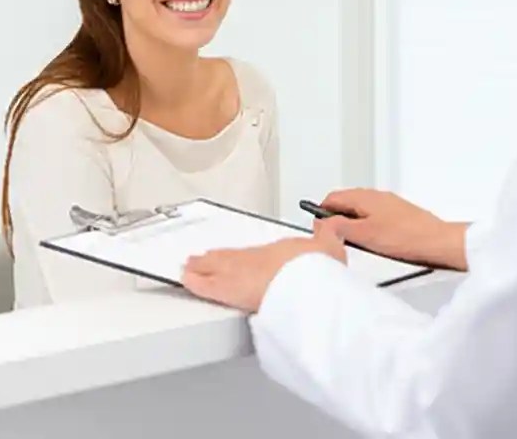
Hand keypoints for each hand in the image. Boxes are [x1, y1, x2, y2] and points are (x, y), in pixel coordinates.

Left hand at [182, 221, 346, 311]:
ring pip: (215, 267)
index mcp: (277, 251)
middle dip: (216, 258)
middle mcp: (254, 259)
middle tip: (202, 258)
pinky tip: (186, 280)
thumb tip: (329, 227)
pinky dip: (195, 282)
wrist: (303, 282)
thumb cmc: (315, 269)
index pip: (255, 253)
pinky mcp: (228, 290)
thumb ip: (327, 238)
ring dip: (202, 267)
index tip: (237, 257)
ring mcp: (239, 273)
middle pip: (231, 257)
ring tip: (190, 266)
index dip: (243, 256)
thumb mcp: (330, 249)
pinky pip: (205, 285)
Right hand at [320, 188, 468, 270]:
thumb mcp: (364, 235)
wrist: (438, 242)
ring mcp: (389, 205)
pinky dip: (368, 229)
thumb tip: (321, 222)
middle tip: (336, 239)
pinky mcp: (399, 216)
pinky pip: (375, 219)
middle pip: (346, 203)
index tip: (319, 228)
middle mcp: (377, 196)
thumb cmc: (407, 237)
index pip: (332, 197)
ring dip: (353, 226)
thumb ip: (339, 227)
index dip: (321, 213)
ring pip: (361, 212)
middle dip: (337, 220)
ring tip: (356, 244)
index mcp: (365, 197)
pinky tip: (374, 245)